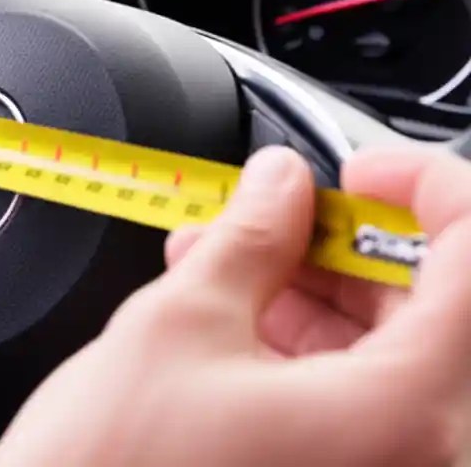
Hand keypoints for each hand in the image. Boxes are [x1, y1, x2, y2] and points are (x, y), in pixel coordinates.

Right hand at [0, 144, 470, 466]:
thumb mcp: (178, 327)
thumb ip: (250, 237)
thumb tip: (280, 185)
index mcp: (406, 414)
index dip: (428, 191)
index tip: (362, 171)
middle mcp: (419, 458)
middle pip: (432, 310)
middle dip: (344, 245)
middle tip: (273, 213)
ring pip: (388, 356)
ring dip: (312, 293)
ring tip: (223, 262)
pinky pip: (354, 403)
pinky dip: (301, 349)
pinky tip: (228, 318)